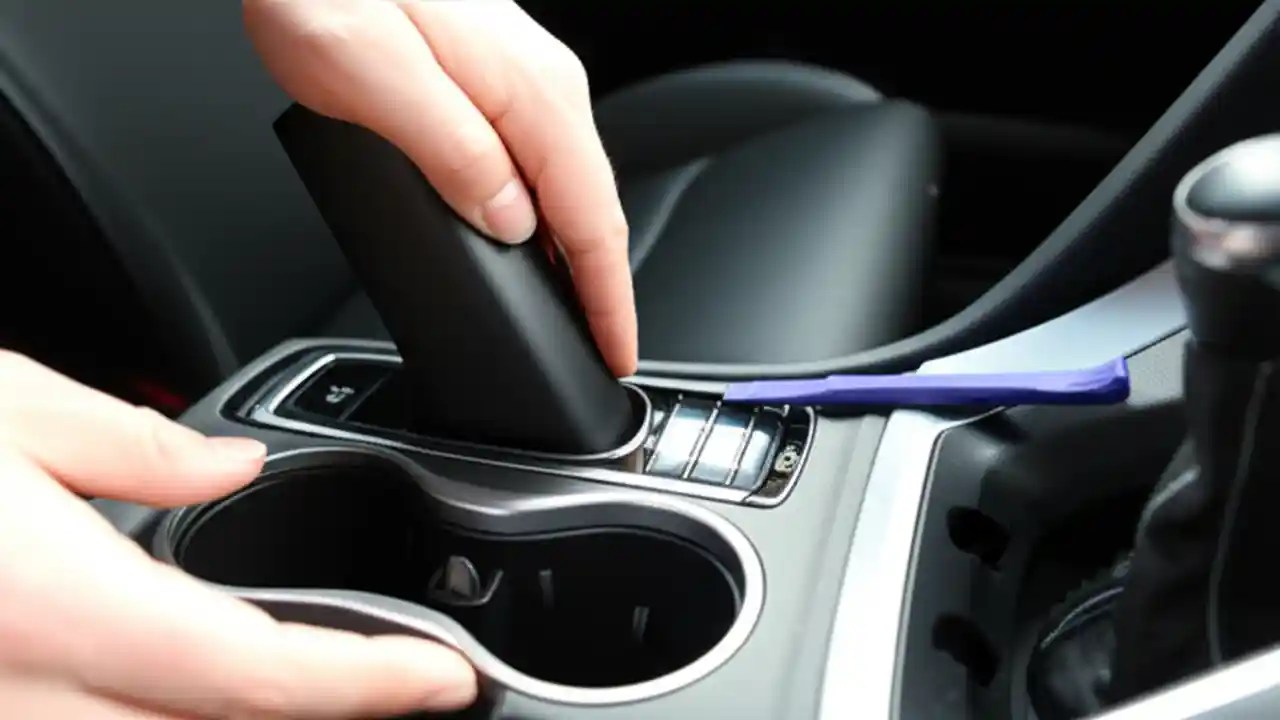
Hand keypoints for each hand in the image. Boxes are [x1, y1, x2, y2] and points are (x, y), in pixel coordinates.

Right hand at [0, 352, 475, 717]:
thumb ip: (135, 445)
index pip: (257, 671)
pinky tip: (202, 676)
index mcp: (54, 607)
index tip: (447, 676)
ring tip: (325, 671)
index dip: (368, 682)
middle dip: (327, 711)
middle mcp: (24, 699)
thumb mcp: (2, 405)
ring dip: (247, 716)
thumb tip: (236, 465)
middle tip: (401, 672)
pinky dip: (169, 712)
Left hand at [244, 0, 638, 375]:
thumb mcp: (374, 77)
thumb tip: (512, 222)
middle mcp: (540, 82)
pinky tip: (528, 240)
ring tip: (570, 311)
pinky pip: (539, 163)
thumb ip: (454, 154)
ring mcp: (520, 77)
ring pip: (567, 186)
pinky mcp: (492, 76)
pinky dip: (547, 215)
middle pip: (593, 206)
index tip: (615, 351)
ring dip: (575, 254)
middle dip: (603, 286)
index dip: (609, 297)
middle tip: (600, 348)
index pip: (594, 218)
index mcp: (528, 91)